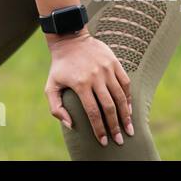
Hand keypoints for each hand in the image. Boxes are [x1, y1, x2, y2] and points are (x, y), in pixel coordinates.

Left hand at [44, 29, 133, 146]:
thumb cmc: (60, 67)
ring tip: (129, 129)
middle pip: (109, 107)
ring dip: (126, 115)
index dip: (99, 129)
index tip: (103, 141)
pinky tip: (129, 110)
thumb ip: (56, 108)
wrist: (70, 39)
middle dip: (115, 126)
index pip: (93, 112)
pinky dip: (129, 98)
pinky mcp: (114, 63)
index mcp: (80, 84)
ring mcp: (107, 69)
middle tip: (119, 140)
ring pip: (120, 97)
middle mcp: (96, 77)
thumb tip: (70, 125)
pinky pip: (125, 83)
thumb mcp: (51, 86)